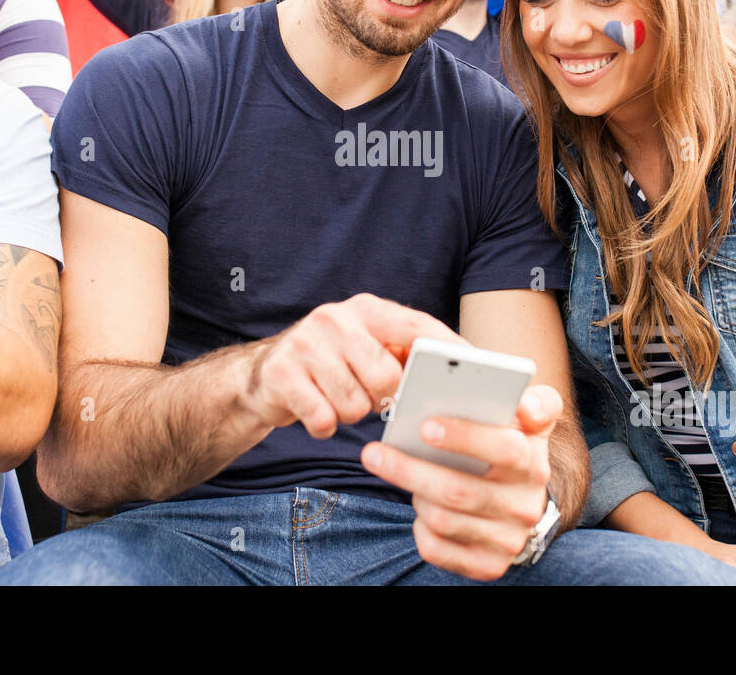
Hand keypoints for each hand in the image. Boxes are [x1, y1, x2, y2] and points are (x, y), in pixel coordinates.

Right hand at [243, 293, 465, 438]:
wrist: (260, 376)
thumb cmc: (329, 366)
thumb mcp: (365, 348)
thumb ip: (403, 355)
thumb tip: (456, 380)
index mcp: (365, 310)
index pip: (416, 326)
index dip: (447, 348)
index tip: (475, 369)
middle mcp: (335, 318)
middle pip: (387, 376)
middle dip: (382, 397)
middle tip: (367, 394)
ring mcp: (305, 344)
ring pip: (355, 403)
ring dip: (349, 413)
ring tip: (335, 398)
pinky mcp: (281, 373)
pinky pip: (323, 418)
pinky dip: (323, 425)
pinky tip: (315, 411)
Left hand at [361, 384, 561, 580]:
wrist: (523, 503)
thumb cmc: (513, 450)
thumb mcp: (530, 423)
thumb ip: (535, 404)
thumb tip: (524, 406)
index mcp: (532, 464)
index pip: (505, 450)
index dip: (465, 437)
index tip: (425, 426)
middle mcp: (524, 506)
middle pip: (459, 491)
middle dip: (410, 470)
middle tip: (373, 453)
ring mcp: (507, 540)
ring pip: (443, 520)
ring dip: (414, 495)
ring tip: (400, 474)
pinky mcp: (488, 566)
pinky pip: (437, 549)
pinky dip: (419, 528)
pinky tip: (418, 509)